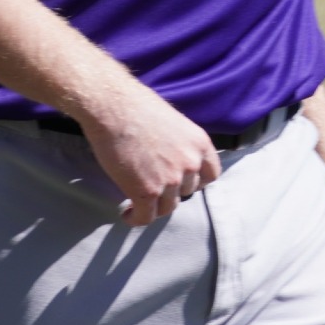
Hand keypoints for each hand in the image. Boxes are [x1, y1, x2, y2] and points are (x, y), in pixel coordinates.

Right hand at [76, 82, 220, 227]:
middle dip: (171, 191)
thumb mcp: (173, 122)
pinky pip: (146, 217)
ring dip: (153, 205)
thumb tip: (173, 157)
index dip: (195, 181)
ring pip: (167, 207)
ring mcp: (171, 180)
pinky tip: (127, 214)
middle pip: (187, 191)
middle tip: (153, 186)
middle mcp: (191, 164)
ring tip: (138, 201)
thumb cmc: (136, 106)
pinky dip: (136, 218)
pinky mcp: (147, 192)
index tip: (180, 181)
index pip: (211, 175)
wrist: (113, 106)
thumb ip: (180, 144)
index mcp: (200, 144)